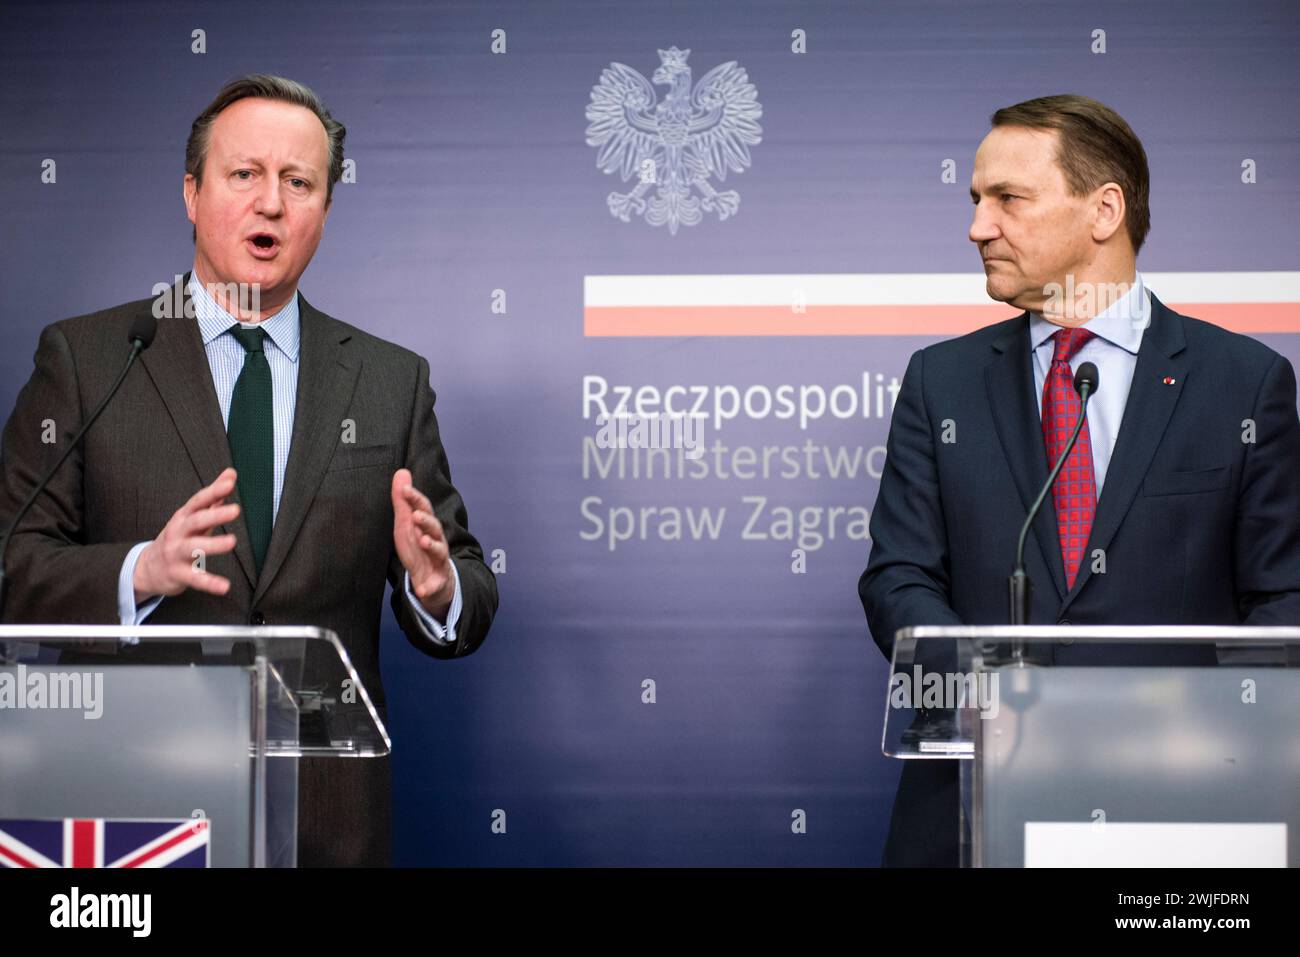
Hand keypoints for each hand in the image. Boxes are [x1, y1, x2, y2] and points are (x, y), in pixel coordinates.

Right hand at [133, 467, 240, 601]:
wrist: (148, 568)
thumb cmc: (178, 537)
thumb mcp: (192, 516)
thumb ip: (213, 497)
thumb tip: (230, 474)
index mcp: (184, 517)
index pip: (198, 501)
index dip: (214, 491)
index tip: (230, 482)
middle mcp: (178, 532)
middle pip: (196, 521)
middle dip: (215, 515)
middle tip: (235, 509)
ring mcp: (175, 553)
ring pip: (193, 548)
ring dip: (213, 544)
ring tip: (232, 541)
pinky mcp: (177, 574)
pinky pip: (194, 579)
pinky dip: (209, 583)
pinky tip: (224, 586)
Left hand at [392, 468, 453, 620]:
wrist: (433, 581)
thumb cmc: (419, 548)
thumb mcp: (407, 525)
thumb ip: (403, 501)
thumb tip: (402, 472)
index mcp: (426, 527)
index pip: (423, 509)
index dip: (415, 499)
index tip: (405, 490)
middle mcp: (435, 541)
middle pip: (435, 528)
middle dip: (427, 521)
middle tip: (416, 516)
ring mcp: (438, 561)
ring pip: (440, 552)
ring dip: (432, 546)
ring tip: (423, 542)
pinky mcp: (438, 582)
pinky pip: (434, 585)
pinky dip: (429, 588)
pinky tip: (423, 589)